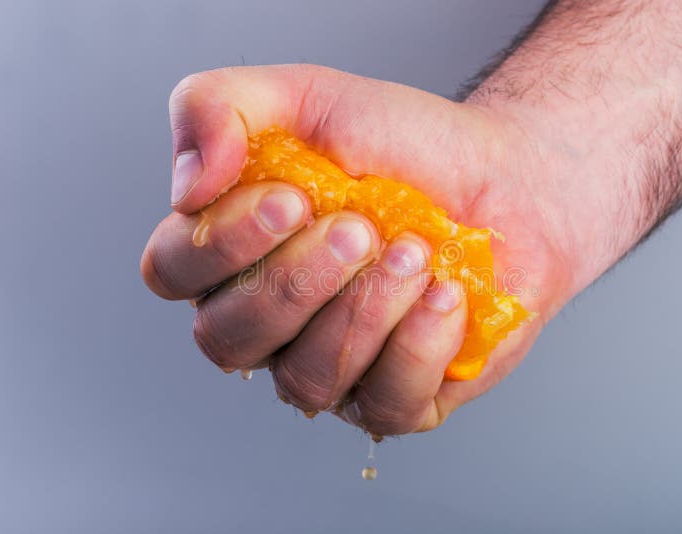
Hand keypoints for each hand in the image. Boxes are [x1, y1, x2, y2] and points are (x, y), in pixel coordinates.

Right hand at [141, 64, 576, 434]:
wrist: (507, 180)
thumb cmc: (406, 145)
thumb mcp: (307, 97)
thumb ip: (221, 107)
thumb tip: (188, 187)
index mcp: (234, 253)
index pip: (174, 271)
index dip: (223, 245)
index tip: (293, 198)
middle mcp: (270, 321)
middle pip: (228, 339)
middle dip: (298, 282)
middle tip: (359, 227)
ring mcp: (332, 366)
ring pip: (306, 379)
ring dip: (364, 310)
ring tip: (414, 253)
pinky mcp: (397, 397)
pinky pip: (384, 404)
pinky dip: (418, 346)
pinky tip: (445, 296)